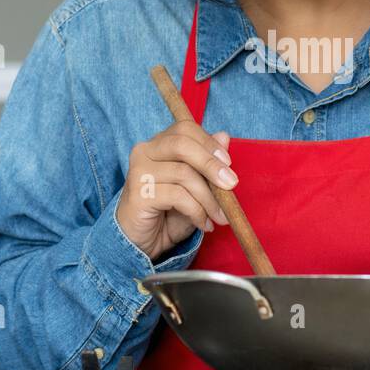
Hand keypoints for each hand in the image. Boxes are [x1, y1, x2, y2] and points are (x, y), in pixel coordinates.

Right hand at [115, 120, 235, 261]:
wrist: (142, 241)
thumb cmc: (169, 211)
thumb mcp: (195, 186)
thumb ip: (207, 161)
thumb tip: (224, 136)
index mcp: (158, 144)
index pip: (185, 129)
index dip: (209, 143)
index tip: (228, 163)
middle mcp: (144, 152)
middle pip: (182, 144)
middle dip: (211, 164)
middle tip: (231, 185)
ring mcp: (138, 172)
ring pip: (184, 174)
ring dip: (209, 198)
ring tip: (219, 216)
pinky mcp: (138, 194)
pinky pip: (177, 196)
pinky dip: (197, 211)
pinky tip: (203, 223)